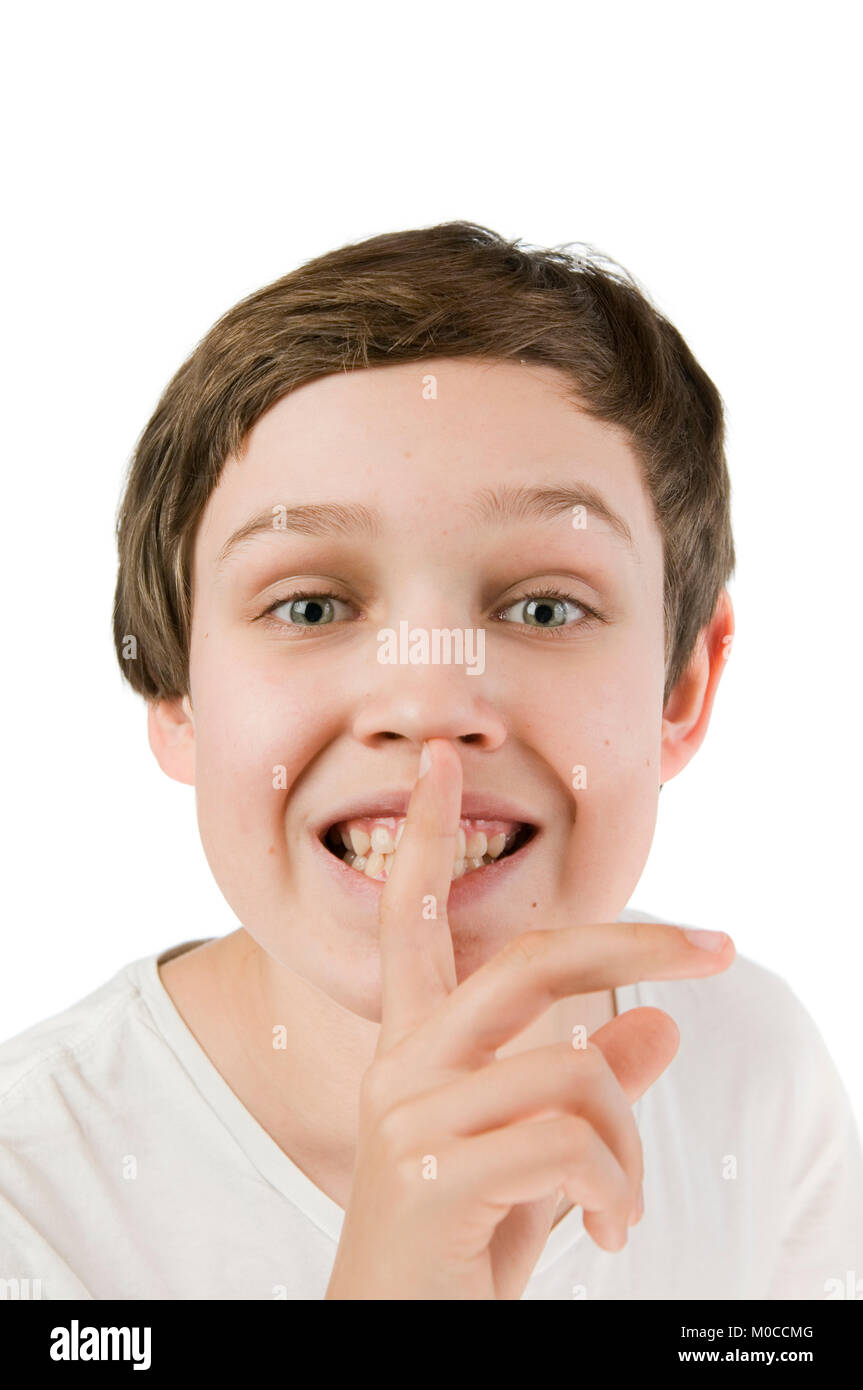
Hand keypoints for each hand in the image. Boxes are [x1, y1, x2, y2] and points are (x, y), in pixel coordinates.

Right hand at [325, 738, 734, 1299]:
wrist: (396, 1343)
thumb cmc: (460, 1244)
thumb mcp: (536, 1156)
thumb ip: (588, 1089)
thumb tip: (660, 1028)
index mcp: (414, 1048)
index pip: (413, 919)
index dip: (423, 836)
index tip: (438, 763)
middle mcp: (402, 1066)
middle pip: (530, 963)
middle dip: (635, 944)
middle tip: (718, 946)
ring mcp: (413, 1118)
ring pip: (576, 1072)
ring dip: (629, 1148)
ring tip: (620, 1210)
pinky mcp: (436, 1175)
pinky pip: (574, 1147)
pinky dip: (616, 1193)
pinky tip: (604, 1234)